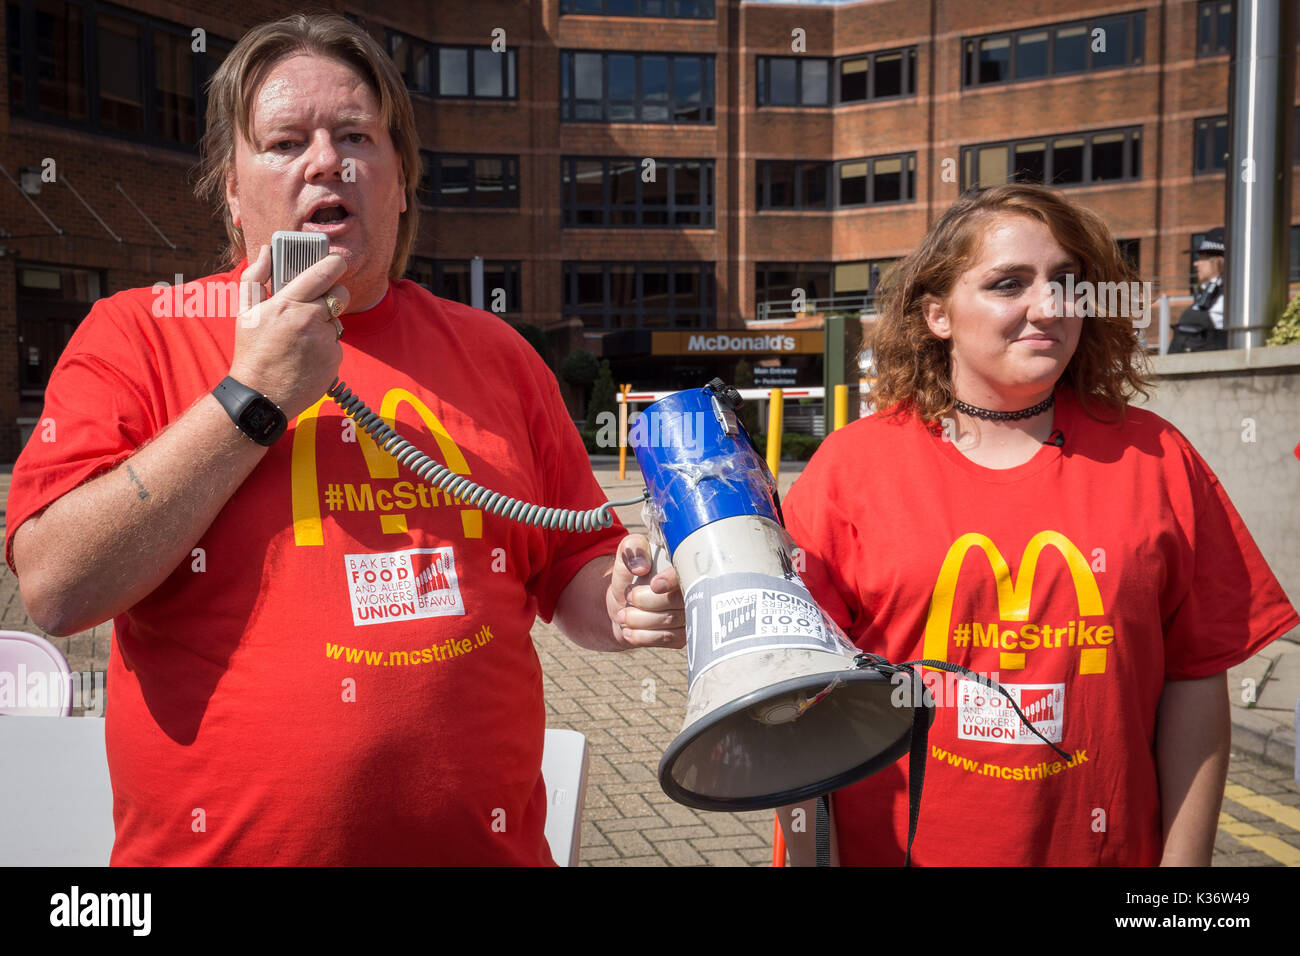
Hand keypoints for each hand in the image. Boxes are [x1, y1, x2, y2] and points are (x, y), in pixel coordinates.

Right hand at [228, 244, 349, 420]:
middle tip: (319, 303)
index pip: (323, 273)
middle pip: (339, 295)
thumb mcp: (245, 312)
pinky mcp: (335, 358)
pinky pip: (336, 343)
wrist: (262, 395)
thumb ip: (255, 278)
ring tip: (302, 338)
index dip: (334, 263)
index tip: (337, 261)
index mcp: (288, 304)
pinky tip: (308, 355)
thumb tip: (266, 250)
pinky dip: (326, 346)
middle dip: (333, 295)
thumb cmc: (252, 351)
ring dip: (325, 324)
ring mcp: (325, 340)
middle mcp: (310, 319)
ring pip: (337, 320)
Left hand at [606, 533, 684, 649]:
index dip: (673, 579)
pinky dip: (645, 637)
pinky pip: (668, 639)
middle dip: (647, 602)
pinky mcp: (683, 635)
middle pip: (677, 600)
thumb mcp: (626, 555)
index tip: (654, 584)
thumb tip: (641, 567)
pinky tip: (628, 632)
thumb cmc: (630, 574)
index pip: (687, 571)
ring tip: (622, 616)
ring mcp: (689, 614)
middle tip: (627, 598)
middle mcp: (692, 590)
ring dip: (641, 620)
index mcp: (683, 565)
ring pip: (670, 621)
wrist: (623, 604)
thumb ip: (632, 549)